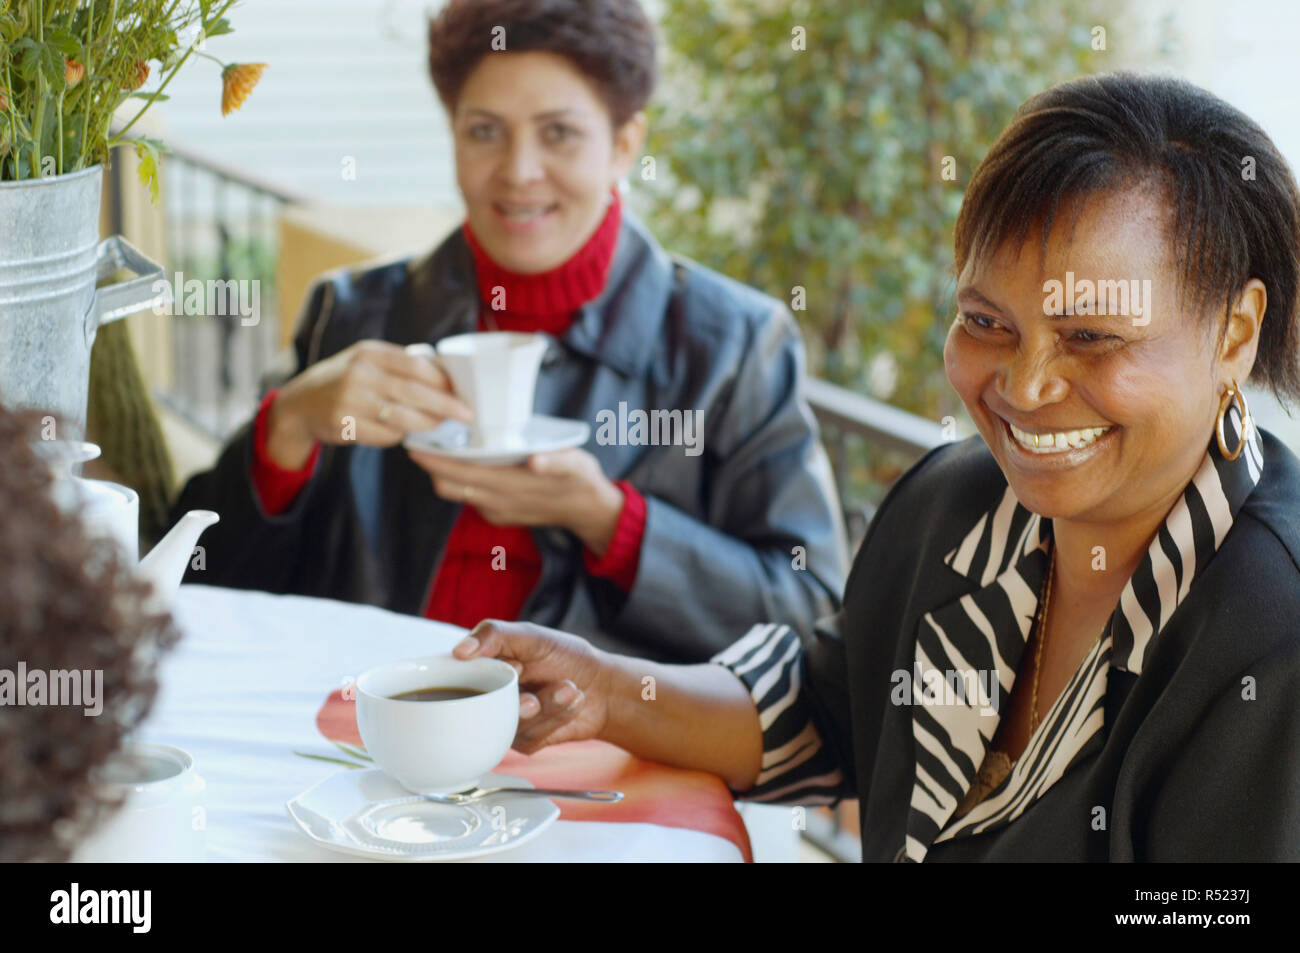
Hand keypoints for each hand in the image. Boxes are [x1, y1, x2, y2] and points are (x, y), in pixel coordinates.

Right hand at [267, 340, 472, 467]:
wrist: (301, 404)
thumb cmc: (345, 380)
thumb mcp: (366, 361)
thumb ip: (399, 364)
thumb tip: (445, 376)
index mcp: (369, 353)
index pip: (415, 364)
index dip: (441, 379)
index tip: (460, 391)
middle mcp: (359, 374)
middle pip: (413, 392)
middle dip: (445, 406)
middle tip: (466, 415)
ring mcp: (350, 400)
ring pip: (402, 417)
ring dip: (426, 424)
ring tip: (440, 426)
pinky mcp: (344, 424)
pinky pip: (385, 435)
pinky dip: (399, 435)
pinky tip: (403, 433)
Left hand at [407, 447, 625, 554]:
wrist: (589, 512)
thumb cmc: (580, 480)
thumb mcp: (576, 465)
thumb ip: (556, 461)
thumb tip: (536, 460)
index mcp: (511, 486)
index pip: (460, 474)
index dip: (435, 461)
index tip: (415, 444)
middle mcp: (498, 503)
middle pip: (448, 486)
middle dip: (431, 465)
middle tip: (420, 438)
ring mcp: (496, 511)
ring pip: (456, 492)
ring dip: (443, 472)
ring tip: (437, 445)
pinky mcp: (498, 514)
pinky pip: (469, 497)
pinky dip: (459, 480)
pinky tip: (464, 460)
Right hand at [454, 620, 612, 753]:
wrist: (601, 686)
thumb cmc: (564, 657)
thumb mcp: (530, 636)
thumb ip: (495, 636)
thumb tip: (460, 651)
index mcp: (482, 669)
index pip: (455, 677)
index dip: (480, 677)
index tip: (517, 668)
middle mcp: (488, 697)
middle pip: (481, 708)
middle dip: (517, 701)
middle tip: (535, 697)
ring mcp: (504, 722)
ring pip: (510, 722)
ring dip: (546, 705)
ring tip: (569, 689)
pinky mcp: (524, 742)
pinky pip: (531, 736)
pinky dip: (557, 715)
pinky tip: (573, 700)